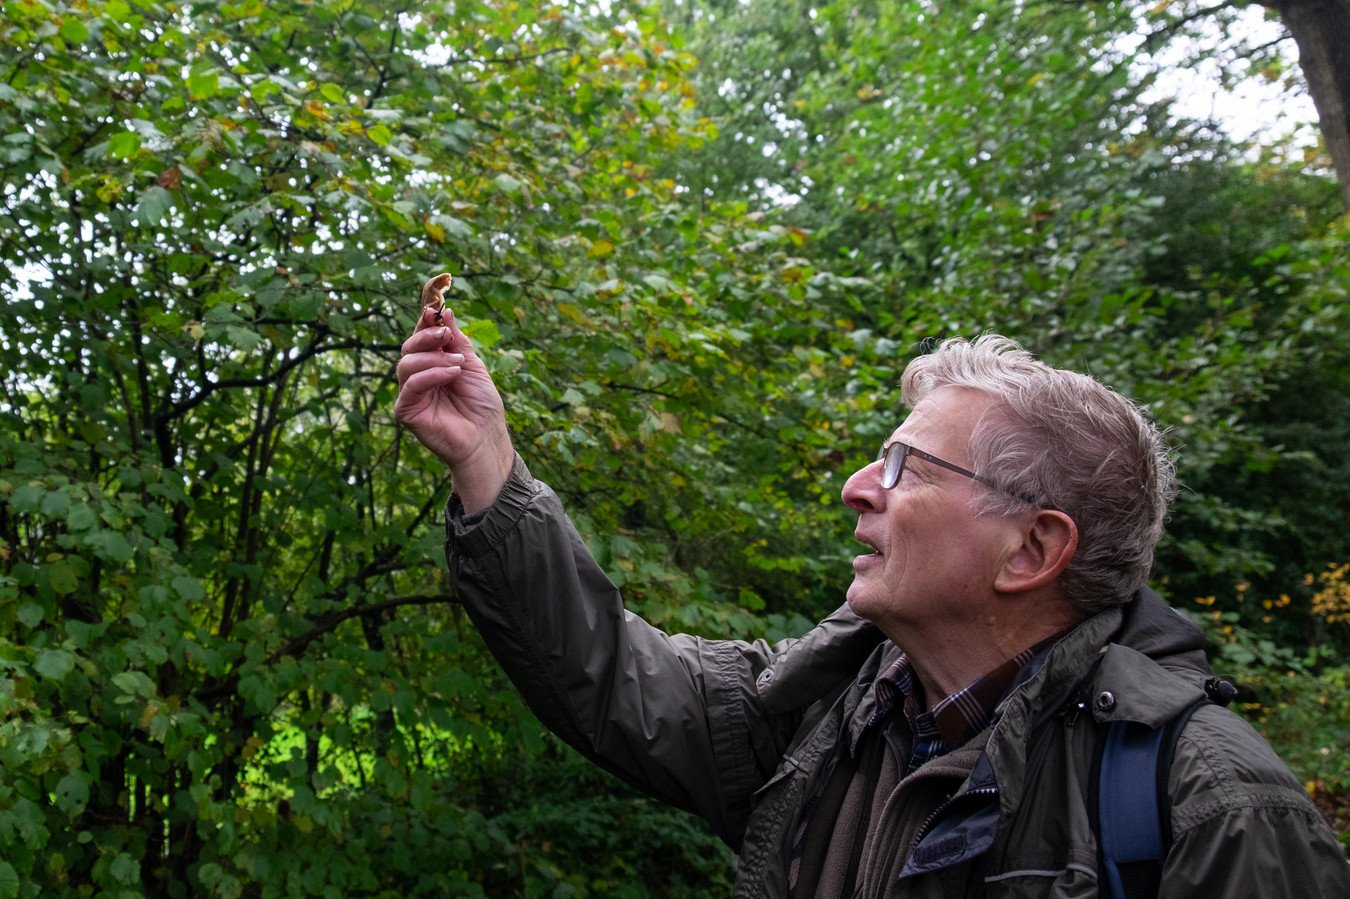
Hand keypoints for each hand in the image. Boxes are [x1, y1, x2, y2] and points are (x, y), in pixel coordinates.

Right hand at [395, 274, 513, 511]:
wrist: (487, 438)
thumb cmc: (482, 406)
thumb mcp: (472, 366)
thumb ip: (457, 341)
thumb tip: (444, 311)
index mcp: (432, 364)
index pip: (421, 338)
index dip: (425, 322)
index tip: (434, 310)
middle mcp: (418, 377)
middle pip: (408, 347)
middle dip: (427, 336)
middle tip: (446, 336)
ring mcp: (411, 394)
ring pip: (406, 363)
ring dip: (433, 358)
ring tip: (457, 365)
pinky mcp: (407, 411)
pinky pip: (411, 385)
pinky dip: (431, 375)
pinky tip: (451, 374)